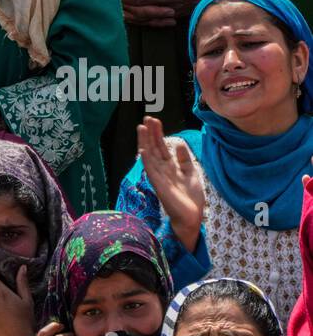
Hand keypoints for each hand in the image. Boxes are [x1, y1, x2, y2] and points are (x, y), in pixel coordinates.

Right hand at [137, 116, 204, 251]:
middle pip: (154, 148)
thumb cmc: (191, 197)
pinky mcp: (159, 186)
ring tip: (141, 128)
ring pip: (150, 156)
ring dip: (145, 142)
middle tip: (146, 118)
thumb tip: (179, 143)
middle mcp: (162, 170)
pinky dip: (147, 161)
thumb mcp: (191, 172)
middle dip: (150, 133)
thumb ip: (184, 158)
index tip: (154, 121)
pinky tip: (143, 151)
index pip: (161, 146)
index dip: (157, 133)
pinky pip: (151, 171)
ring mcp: (159, 177)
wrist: (193, 216)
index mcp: (169, 166)